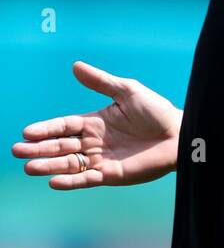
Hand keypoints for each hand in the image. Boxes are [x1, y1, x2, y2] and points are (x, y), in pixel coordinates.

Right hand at [11, 61, 181, 189]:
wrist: (181, 134)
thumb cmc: (157, 111)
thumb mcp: (128, 92)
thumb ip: (101, 82)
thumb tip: (75, 65)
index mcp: (94, 122)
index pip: (63, 126)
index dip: (46, 129)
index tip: (27, 132)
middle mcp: (93, 142)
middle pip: (60, 146)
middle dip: (39, 148)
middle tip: (18, 150)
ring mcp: (101, 159)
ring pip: (68, 164)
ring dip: (48, 166)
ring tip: (29, 166)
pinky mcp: (111, 175)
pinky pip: (86, 179)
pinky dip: (70, 181)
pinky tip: (53, 181)